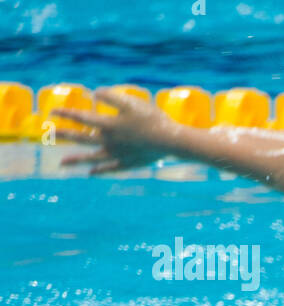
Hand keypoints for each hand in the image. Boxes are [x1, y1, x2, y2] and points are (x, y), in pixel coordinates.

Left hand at [51, 88, 180, 173]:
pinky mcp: (128, 163)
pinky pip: (109, 168)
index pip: (82, 117)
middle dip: (64, 135)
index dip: (66, 113)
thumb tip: (95, 93)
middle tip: (50, 134)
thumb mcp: (132, 102)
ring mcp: (117, 155)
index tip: (53, 112)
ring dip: (75, 160)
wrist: (171, 141)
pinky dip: (98, 171)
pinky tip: (90, 173)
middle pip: (81, 138)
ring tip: (62, 163)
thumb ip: (111, 96)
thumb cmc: (153, 119)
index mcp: (109, 124)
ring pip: (91, 157)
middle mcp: (109, 141)